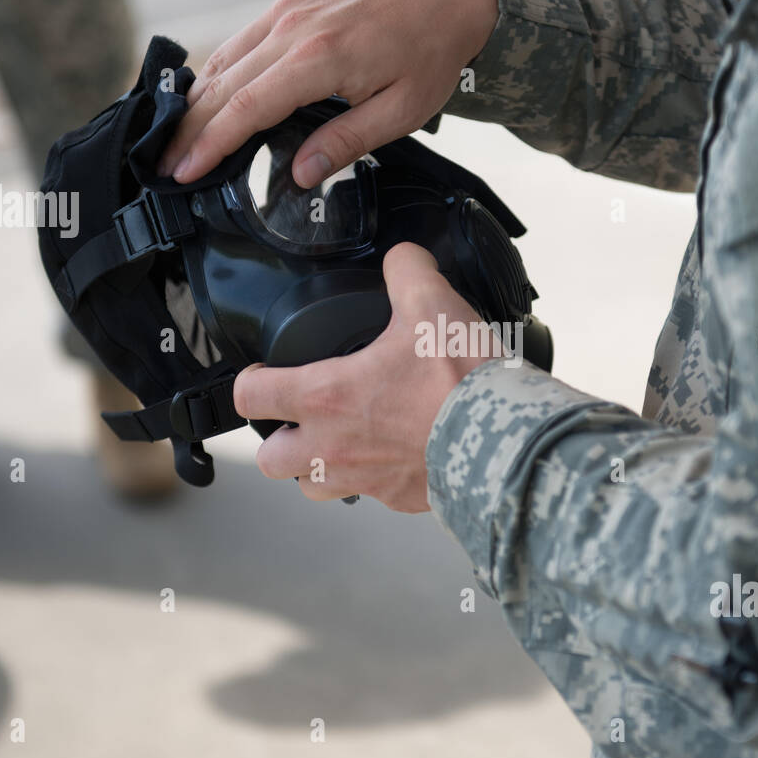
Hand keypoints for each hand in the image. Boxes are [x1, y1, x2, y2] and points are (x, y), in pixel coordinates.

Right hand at [158, 0, 497, 186]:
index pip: (246, 107)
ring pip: (224, 60)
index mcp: (320, 57)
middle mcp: (294, 27)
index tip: (184, 173)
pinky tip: (204, 99)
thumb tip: (299, 173)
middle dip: (188, 129)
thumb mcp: (401, 110)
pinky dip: (215, 73)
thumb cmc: (431, 56)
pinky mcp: (291, 4)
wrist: (450, 0)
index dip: (210, 144)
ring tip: (174, 140)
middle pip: (222, 85)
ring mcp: (288, 10)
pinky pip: (240, 42)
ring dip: (194, 102)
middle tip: (162, 166)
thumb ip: (348, 141)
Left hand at [233, 244, 494, 512]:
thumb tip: (403, 257)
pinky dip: (373, 479)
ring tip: (341, 441)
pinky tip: (396, 453)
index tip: (265, 374)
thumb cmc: (461, 380)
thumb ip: (406, 270)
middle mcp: (334, 447)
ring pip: (312, 488)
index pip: (250, 396)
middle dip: (278, 439)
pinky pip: (369, 496)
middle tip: (301, 416)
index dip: (251, 380)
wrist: (507, 440)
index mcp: (327, 396)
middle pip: (270, 460)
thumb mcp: (431, 303)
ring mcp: (365, 480)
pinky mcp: (399, 500)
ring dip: (317, 467)